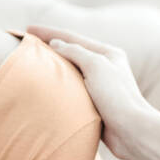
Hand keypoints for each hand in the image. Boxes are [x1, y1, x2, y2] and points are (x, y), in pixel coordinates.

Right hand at [28, 24, 156, 159]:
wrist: (132, 131)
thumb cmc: (116, 96)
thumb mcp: (96, 66)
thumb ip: (75, 52)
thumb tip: (56, 44)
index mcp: (108, 54)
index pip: (72, 38)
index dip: (49, 32)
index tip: (28, 28)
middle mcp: (105, 67)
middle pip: (72, 53)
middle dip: (50, 47)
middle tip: (28, 44)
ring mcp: (100, 86)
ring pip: (72, 72)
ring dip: (54, 66)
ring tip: (33, 63)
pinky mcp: (96, 104)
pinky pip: (73, 90)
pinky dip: (59, 86)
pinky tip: (48, 87)